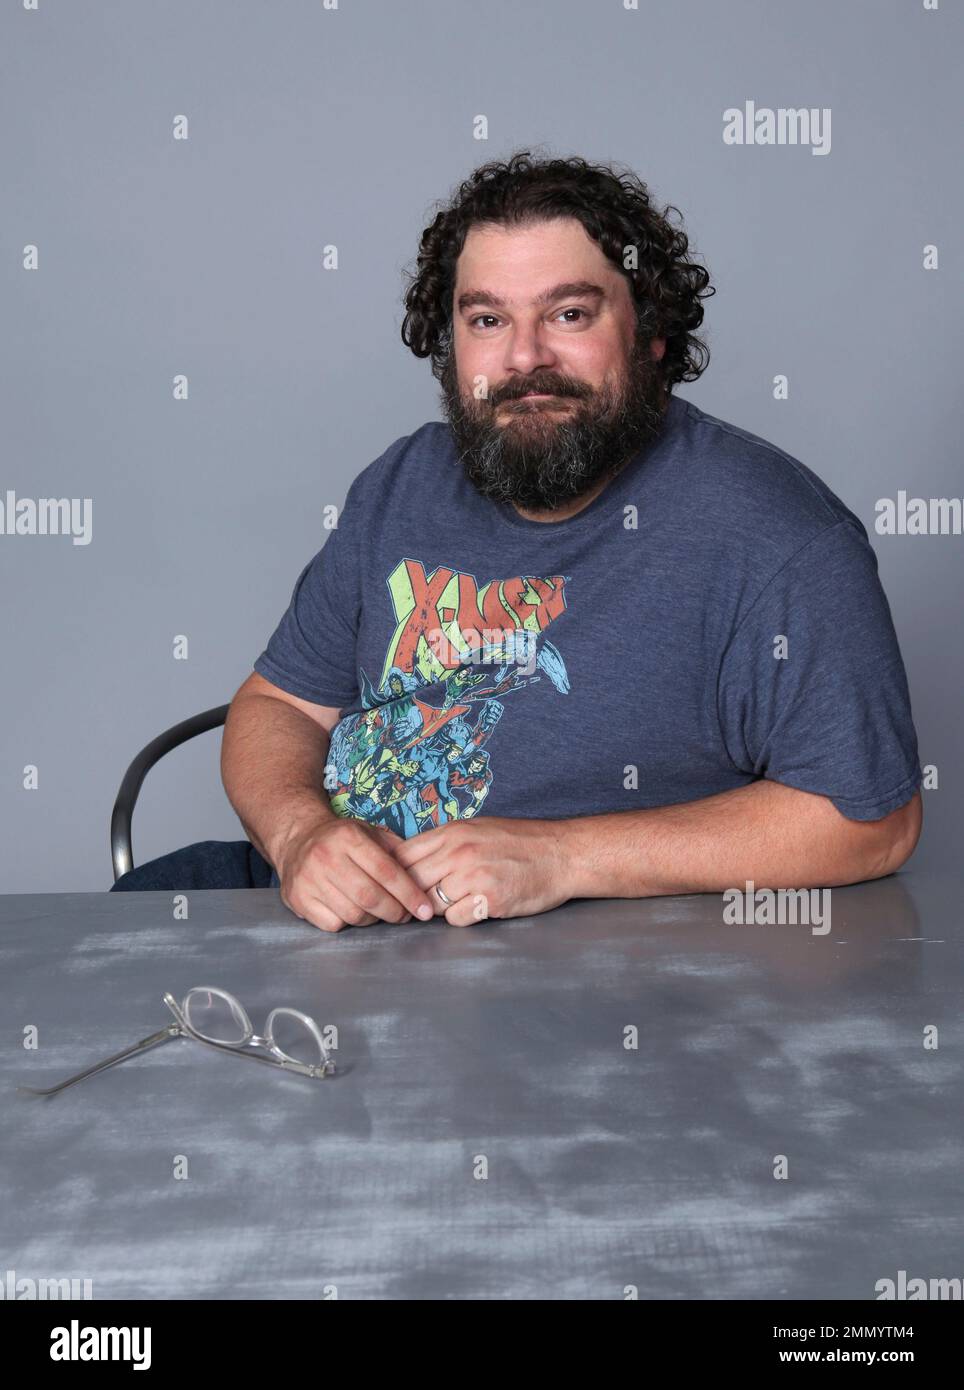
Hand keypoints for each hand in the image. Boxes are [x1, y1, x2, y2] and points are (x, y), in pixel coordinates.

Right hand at [276, 815, 435, 931]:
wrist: (297, 840)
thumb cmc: (342, 840)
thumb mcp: (369, 833)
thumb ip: (396, 851)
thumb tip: (424, 876)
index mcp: (349, 837)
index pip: (387, 871)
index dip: (410, 894)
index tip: (425, 910)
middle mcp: (326, 856)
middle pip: (370, 896)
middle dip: (394, 912)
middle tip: (405, 916)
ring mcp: (309, 879)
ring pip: (352, 914)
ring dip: (373, 919)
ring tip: (379, 912)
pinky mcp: (297, 898)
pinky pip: (333, 924)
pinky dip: (348, 923)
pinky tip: (352, 911)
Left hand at [392, 816, 574, 924]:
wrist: (562, 854)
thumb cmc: (520, 843)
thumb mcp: (477, 829)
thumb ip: (443, 843)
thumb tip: (408, 860)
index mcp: (452, 832)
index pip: (401, 855)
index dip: (394, 874)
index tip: (396, 886)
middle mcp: (459, 852)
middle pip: (411, 882)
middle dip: (413, 896)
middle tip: (420, 904)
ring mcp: (474, 876)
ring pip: (431, 904)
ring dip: (439, 908)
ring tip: (460, 900)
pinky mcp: (490, 900)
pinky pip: (455, 919)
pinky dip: (462, 918)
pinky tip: (478, 907)